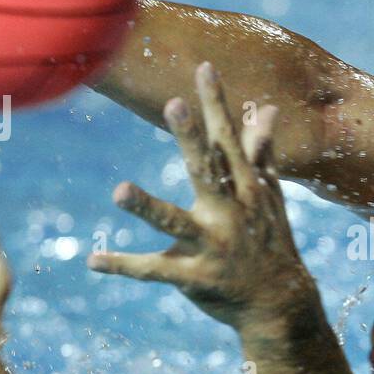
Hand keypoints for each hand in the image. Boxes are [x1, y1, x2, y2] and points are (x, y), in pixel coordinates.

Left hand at [88, 62, 315, 332]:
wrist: (280, 304)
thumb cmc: (272, 242)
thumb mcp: (270, 196)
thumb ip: (261, 152)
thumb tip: (268, 110)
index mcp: (246, 190)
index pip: (229, 140)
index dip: (217, 105)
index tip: (204, 69)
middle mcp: (231, 213)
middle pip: (207, 170)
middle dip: (192, 139)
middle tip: (175, 104)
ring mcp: (214, 246)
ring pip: (176, 222)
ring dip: (147, 206)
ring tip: (119, 190)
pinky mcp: (197, 277)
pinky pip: (156, 270)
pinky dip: (124, 266)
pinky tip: (93, 261)